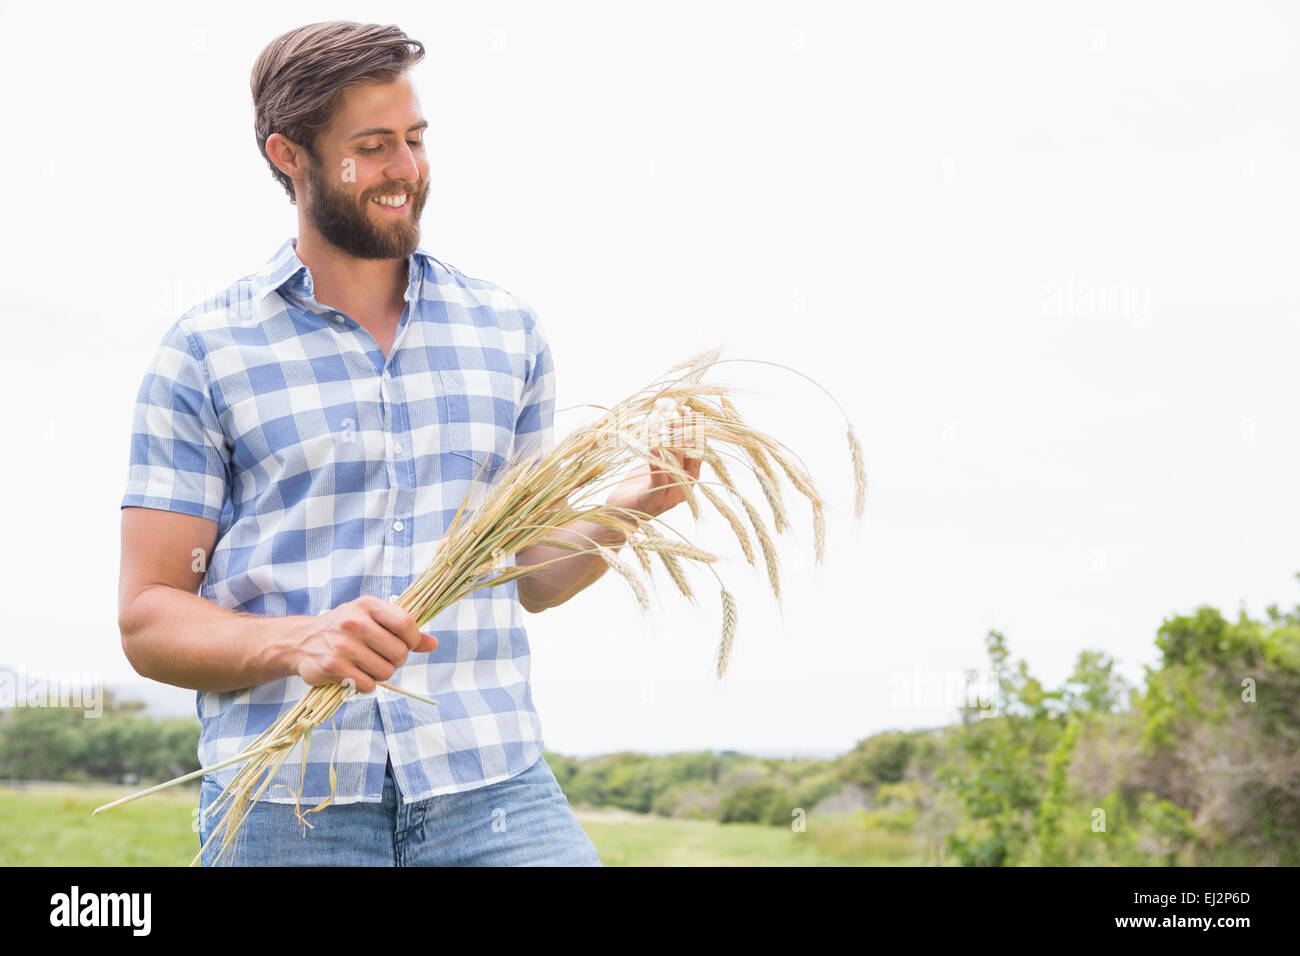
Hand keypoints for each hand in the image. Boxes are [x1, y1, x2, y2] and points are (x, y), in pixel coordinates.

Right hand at [286, 595, 437, 692]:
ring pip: (385, 672)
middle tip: (385, 658)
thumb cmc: (346, 629)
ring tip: (368, 666)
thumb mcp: (372, 619)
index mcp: (368, 606)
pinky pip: (367, 685)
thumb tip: (434, 644)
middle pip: (399, 653)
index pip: (405, 623)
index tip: (408, 645)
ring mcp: (343, 645)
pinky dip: (366, 685)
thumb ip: (403, 630)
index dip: (414, 639)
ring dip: (381, 674)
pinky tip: (356, 675)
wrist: (303, 641)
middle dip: (397, 661)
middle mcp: (354, 623)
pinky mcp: (333, 666)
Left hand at [605, 413, 702, 521]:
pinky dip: (656, 458)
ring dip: (673, 442)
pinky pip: (658, 474)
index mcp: (689, 478)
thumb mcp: (658, 465)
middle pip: (692, 456)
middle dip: (688, 433)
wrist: (621, 512)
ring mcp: (671, 494)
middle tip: (682, 415)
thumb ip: (669, 450)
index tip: (692, 413)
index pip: (699, 451)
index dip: (697, 432)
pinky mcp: (655, 498)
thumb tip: (673, 421)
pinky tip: (652, 444)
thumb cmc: (639, 486)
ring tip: (668, 424)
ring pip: (677, 463)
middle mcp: (685, 487)